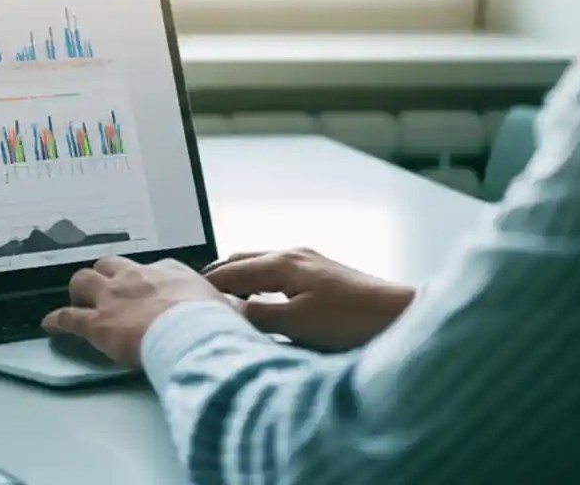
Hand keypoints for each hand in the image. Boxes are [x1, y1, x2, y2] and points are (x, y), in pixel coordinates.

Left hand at [42, 255, 230, 366]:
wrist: (193, 335)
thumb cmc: (213, 324)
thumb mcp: (226, 308)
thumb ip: (225, 307)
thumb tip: (237, 312)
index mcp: (169, 270)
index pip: (151, 268)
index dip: (143, 279)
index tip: (145, 289)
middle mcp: (137, 276)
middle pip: (108, 265)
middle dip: (103, 275)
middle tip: (103, 289)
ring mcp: (113, 297)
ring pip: (83, 281)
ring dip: (79, 291)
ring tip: (77, 300)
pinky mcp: (96, 322)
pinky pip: (68, 317)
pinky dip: (57, 320)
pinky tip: (49, 323)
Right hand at [205, 248, 414, 350]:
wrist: (400, 315)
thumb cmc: (351, 321)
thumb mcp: (297, 323)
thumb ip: (257, 315)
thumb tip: (225, 310)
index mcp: (282, 263)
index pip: (229, 272)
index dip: (204, 285)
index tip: (180, 296)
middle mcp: (293, 254)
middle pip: (242, 260)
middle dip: (217, 275)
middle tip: (193, 294)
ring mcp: (309, 261)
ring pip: (259, 264)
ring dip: (238, 277)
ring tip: (220, 296)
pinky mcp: (322, 273)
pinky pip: (276, 272)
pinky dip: (258, 281)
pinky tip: (260, 299)